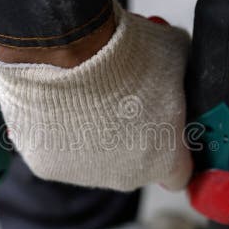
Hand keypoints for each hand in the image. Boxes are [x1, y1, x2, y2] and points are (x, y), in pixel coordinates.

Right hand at [0, 0, 191, 190]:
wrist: (70, 52)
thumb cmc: (124, 56)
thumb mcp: (175, 57)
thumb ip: (181, 79)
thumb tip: (177, 72)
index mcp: (165, 160)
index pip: (179, 173)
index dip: (175, 150)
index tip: (168, 133)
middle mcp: (125, 176)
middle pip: (134, 166)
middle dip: (130, 138)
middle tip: (121, 103)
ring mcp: (83, 174)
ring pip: (93, 160)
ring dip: (92, 136)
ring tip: (85, 97)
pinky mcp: (47, 164)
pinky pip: (57, 150)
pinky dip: (57, 132)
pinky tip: (58, 104)